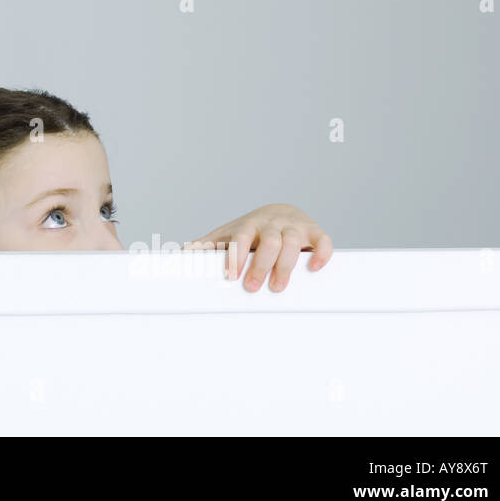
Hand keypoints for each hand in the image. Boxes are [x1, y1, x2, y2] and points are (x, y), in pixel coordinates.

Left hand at [181, 203, 332, 291]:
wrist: (277, 212)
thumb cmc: (248, 231)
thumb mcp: (225, 236)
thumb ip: (205, 248)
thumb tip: (177, 259)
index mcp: (247, 226)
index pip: (240, 237)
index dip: (236, 255)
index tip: (231, 275)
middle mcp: (270, 224)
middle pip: (268, 242)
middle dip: (261, 265)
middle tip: (254, 288)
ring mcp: (293, 228)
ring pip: (292, 242)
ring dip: (285, 265)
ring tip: (278, 287)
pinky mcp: (314, 233)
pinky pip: (322, 241)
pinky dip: (321, 253)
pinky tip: (314, 267)